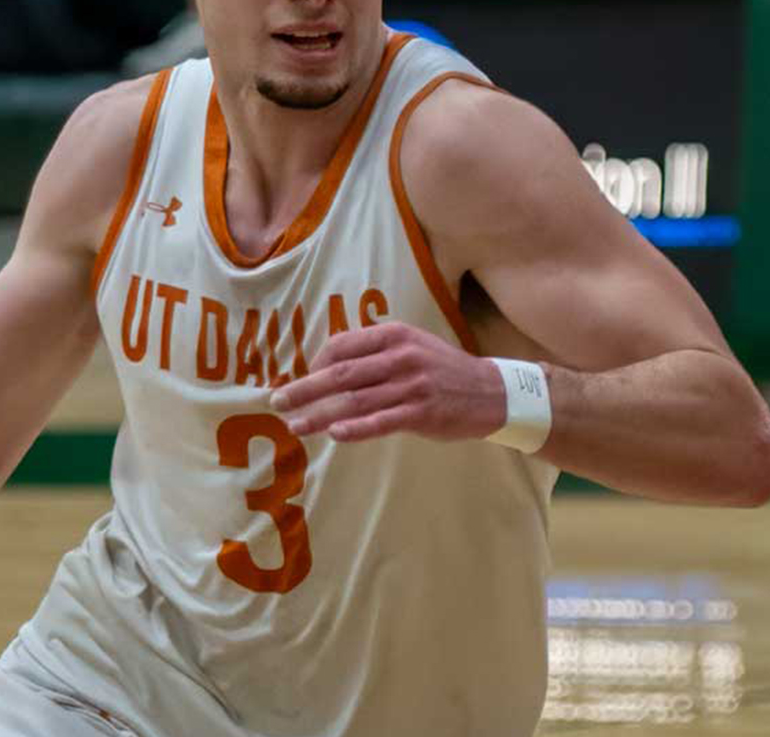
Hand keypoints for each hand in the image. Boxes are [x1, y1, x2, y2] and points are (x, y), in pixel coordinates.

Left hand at [267, 321, 503, 441]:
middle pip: (340, 374)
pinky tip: (333, 434)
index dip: (316, 363)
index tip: (303, 379)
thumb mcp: (413, 345)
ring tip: (294, 425)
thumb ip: (376, 350)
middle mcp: (400, 357)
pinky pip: (380, 422)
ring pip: (354, 402)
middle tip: (277, 401)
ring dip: (319, 414)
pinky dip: (355, 428)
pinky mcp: (421, 413)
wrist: (492, 392)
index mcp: (394, 335)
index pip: (342, 346)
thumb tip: (330, 364)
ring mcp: (411, 386)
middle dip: (304, 388)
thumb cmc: (444, 370)